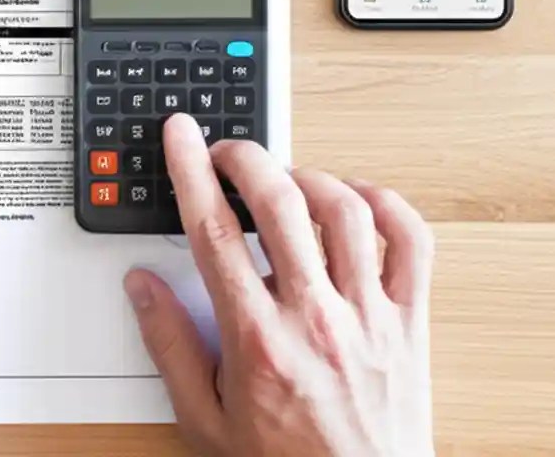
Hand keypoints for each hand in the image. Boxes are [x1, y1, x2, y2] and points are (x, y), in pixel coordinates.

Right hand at [125, 114, 434, 456]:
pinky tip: (358, 199)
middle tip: (228, 150)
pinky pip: (411, 241)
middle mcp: (315, 317)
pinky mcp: (410, 321)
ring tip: (285, 179)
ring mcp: (369, 315)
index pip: (215, 232)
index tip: (181, 136)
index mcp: (257, 338)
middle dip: (246, 158)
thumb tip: (143, 286)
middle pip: (279, 204)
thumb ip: (169, 346)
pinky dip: (386, 204)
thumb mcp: (203, 419)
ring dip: (309, 177)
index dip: (191, 171)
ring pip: (344, 211)